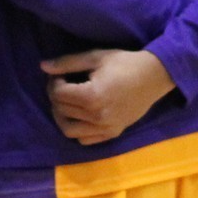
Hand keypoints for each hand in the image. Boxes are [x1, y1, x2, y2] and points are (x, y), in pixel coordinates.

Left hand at [41, 48, 175, 145]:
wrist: (154, 76)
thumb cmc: (125, 63)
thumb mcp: (95, 57)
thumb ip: (67, 63)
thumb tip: (42, 66)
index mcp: (92, 96)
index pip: (58, 94)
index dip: (53, 82)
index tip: (60, 75)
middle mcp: (97, 116)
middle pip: (61, 110)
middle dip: (56, 96)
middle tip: (62, 85)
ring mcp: (105, 128)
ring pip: (69, 130)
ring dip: (62, 116)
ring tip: (67, 103)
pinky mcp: (112, 133)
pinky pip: (85, 140)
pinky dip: (77, 130)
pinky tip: (80, 116)